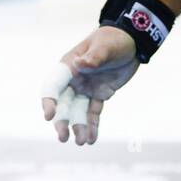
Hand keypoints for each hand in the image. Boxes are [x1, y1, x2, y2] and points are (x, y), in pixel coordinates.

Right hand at [40, 26, 140, 144]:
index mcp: (69, 66)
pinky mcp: (99, 95)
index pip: (53, 86)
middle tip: (63, 137)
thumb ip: (94, 57)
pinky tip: (91, 139)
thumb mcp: (104, 46)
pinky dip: (92, 126)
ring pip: (77, 112)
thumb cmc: (114, 39)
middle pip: (63, 104)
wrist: (132, 41)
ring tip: (81, 142)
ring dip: (78, 127)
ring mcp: (85, 88)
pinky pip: (93, 113)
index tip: (49, 116)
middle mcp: (74, 80)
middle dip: (62, 121)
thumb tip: (81, 64)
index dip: (49, 101)